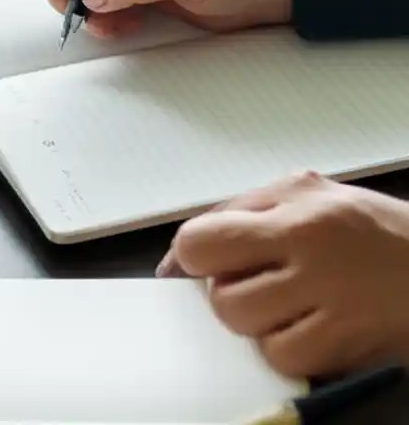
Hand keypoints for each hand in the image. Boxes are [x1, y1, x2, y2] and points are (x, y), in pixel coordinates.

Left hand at [156, 172, 408, 378]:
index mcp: (294, 203)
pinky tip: (313, 329)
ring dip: (257, 322)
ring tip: (291, 307)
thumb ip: (240, 214)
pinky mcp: (350, 336)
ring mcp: (331, 294)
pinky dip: (289, 349)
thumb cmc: (374, 231)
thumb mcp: (312, 196)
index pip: (199, 238)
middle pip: (218, 291)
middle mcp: (309, 244)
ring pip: (244, 324)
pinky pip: (282, 356)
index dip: (197, 258)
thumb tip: (177, 261)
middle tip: (260, 286)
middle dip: (226, 293)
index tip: (212, 265)